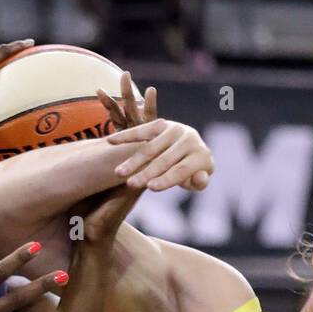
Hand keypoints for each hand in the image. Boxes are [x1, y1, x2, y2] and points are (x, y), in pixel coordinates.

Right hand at [102, 76, 211, 192]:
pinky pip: (142, 130)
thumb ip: (199, 183)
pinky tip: (110, 141)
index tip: (150, 187)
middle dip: (146, 172)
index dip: (166, 179)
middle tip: (130, 184)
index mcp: (201, 155)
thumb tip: (200, 177)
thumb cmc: (191, 172)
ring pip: (151, 147)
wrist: (190, 149)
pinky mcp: (162, 123)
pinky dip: (126, 136)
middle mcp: (190, 138)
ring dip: (133, 160)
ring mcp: (175, 129)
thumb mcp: (196, 181)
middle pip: (164, 159)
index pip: (181, 170)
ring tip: (118, 173)